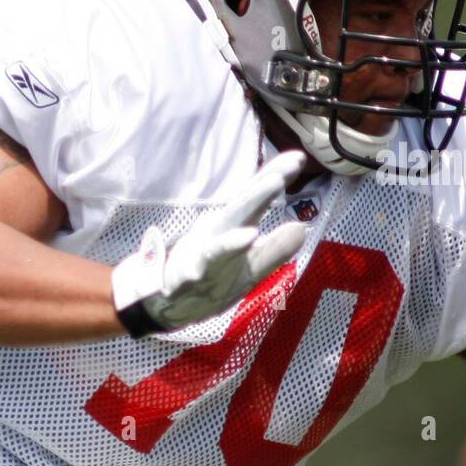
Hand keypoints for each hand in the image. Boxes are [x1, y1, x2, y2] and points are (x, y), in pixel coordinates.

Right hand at [111, 150, 308, 336]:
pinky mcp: (194, 268)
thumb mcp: (249, 270)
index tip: (299, 157)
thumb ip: (275, 249)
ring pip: (232, 219)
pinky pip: (214, 255)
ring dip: (254, 200)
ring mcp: (207, 246)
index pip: (257, 199)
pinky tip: (249, 236)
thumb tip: (302, 228)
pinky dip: (229, 244)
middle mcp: (220, 230)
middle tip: (294, 162)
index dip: (276, 177)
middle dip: (269, 180)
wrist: (164, 307)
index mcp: (233, 228)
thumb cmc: (209, 282)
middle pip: (248, 201)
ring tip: (276, 182)